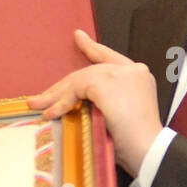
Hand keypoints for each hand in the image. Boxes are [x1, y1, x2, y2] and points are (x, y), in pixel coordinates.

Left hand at [28, 30, 162, 176]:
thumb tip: (77, 103)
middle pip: (90, 72)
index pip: (110, 57)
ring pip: (80, 79)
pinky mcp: (105, 83)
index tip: (78, 37)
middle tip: (42, 95)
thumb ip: (108, 101)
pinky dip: (61, 102)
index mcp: (138, 75)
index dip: (92, 48)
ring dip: (57, 95)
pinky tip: (51, 113)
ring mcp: (119, 74)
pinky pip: (76, 90)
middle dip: (64, 85)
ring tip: (38, 105)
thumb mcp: (123, 115)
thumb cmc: (138, 143)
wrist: (149, 150)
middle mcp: (131, 69)